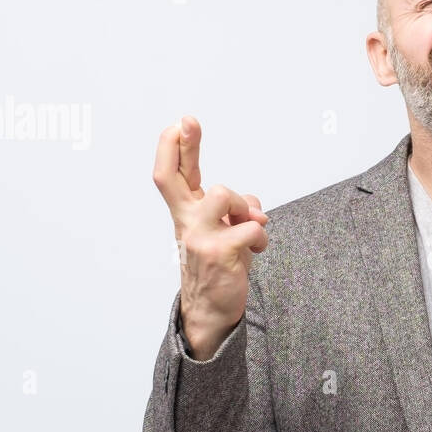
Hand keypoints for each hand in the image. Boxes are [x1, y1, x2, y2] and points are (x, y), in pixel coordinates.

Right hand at [152, 115, 268, 357]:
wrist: (213, 310)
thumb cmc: (219, 267)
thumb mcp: (224, 232)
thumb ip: (234, 210)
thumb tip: (252, 203)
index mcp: (186, 213)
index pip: (171, 175)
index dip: (173, 147)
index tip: (180, 123)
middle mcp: (186, 222)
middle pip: (170, 177)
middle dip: (182, 145)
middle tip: (189, 120)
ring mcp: (198, 237)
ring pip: (225, 194)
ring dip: (246, 207)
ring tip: (251, 228)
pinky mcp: (218, 252)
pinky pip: (250, 227)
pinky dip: (260, 237)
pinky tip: (256, 250)